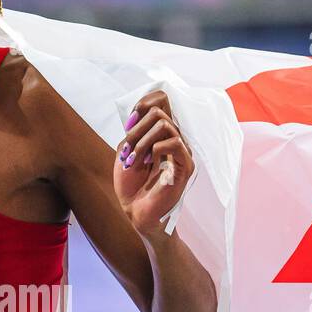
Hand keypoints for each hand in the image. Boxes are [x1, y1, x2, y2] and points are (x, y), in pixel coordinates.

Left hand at [113, 90, 194, 238]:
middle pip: (159, 111)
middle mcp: (174, 138)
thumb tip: (142, 111)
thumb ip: (134, 130)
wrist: (135, 211)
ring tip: (134, 160)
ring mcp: (181, 151)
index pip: (163, 100)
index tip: (128, 124)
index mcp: (161, 134)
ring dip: (142, 141)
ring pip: (164, 124)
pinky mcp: (185, 165)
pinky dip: (156, 148)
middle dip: (136, 129)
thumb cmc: (131, 184)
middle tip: (127, 151)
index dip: (143, 103)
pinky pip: (174, 142)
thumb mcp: (126, 150)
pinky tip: (148, 162)